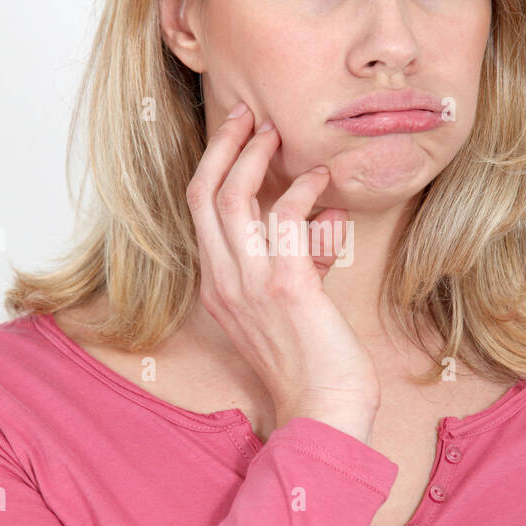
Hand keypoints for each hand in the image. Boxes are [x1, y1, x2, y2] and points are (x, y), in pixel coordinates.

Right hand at [185, 104, 380, 441]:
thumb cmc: (315, 362)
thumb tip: (327, 219)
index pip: (199, 211)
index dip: (214, 165)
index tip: (237, 133)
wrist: (325, 410)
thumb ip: (305, 257)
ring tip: (279, 135)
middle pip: (204, 194)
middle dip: (224, 146)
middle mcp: (225, 282)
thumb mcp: (298, 301)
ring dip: (256, 158)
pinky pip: (283, 220)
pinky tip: (322, 182)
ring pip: (233, 199)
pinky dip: (302, 192)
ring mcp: (251, 284)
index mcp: (219, 285)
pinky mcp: (287, 288)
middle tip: (248, 115)